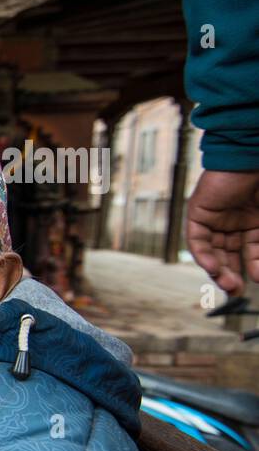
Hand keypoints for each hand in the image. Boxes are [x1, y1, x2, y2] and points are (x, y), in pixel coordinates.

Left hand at [186, 169, 258, 293]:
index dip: (251, 268)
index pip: (249, 252)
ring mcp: (215, 217)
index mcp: (253, 221)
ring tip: (227, 284)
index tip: (255, 283)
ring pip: (212, 250)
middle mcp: (233, 221)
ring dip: (218, 270)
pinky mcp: (199, 212)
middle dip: (231, 274)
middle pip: (228, 254)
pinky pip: (197, 239)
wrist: (252, 158)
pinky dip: (204, 255)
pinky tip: (214, 268)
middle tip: (235, 292)